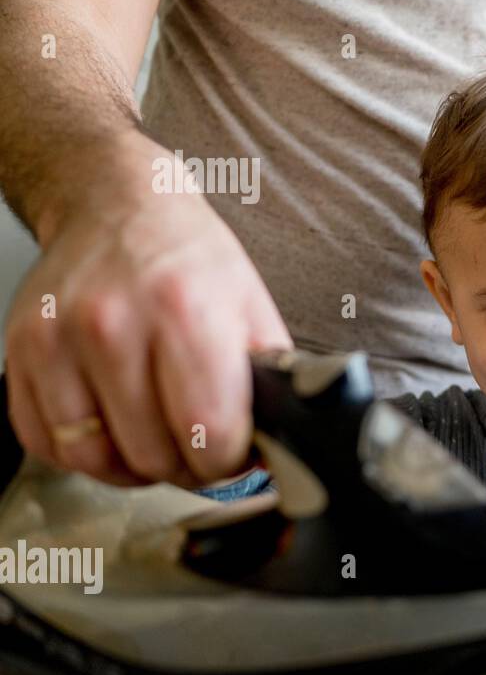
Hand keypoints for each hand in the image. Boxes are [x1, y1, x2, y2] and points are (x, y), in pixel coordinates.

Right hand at [3, 140, 290, 486]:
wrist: (117, 206)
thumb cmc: (190, 259)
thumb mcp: (252, 306)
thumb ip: (268, 379)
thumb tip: (272, 445)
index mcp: (185, 313)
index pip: (209, 433)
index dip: (228, 460)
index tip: (232, 453)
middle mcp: (113, 325)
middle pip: (151, 454)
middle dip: (184, 466)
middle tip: (197, 449)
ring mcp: (57, 340)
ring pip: (91, 458)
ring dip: (129, 468)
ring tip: (154, 444)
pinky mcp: (19, 352)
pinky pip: (43, 440)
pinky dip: (79, 452)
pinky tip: (110, 428)